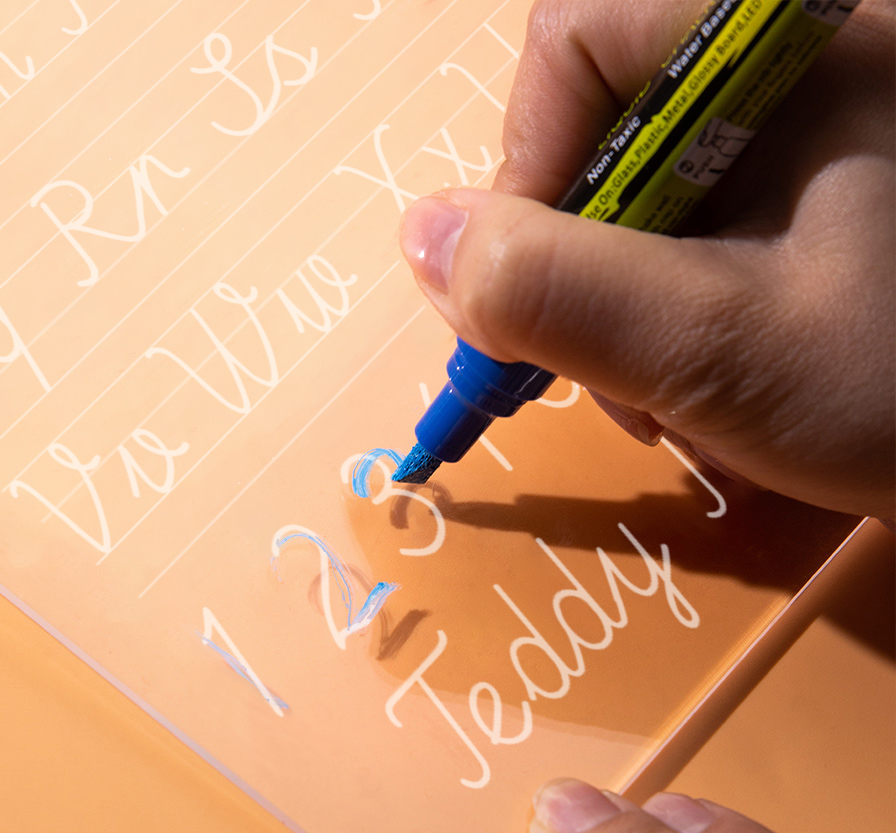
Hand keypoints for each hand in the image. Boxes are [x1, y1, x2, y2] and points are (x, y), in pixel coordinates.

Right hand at [399, 0, 894, 520]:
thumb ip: (555, 292)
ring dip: (618, 311)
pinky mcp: (804, 187)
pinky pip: (683, 226)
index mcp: (791, 44)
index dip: (527, 163)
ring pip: (635, 192)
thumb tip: (421, 239)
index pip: (582, 34)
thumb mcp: (716, 350)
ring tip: (666, 403)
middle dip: (579, 270)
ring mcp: (802, 130)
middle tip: (604, 377)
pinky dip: (664, 312)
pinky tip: (701, 381)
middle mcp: (794, 63)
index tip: (524, 288)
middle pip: (602, 129)